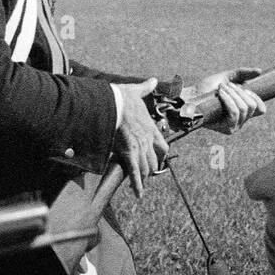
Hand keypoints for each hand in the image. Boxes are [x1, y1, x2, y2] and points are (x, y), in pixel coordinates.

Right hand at [111, 78, 168, 196]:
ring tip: (139, 186)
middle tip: (145, 175)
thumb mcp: (137, 91)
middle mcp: (148, 139)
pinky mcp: (129, 153)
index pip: (163, 146)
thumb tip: (152, 80)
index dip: (160, 155)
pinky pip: (135, 172)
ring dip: (142, 178)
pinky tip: (137, 194)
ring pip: (145, 168)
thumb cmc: (122, 97)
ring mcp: (139, 147)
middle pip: (155, 161)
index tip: (158, 160)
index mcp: (150, 127)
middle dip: (150, 169)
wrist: (111, 103)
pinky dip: (137, 185)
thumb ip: (146, 88)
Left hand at [184, 68, 265, 133]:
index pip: (261, 110)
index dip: (256, 97)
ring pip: (244, 108)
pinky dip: (228, 100)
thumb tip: (260, 71)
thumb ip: (243, 74)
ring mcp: (234, 127)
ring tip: (222, 89)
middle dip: (240, 92)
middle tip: (227, 86)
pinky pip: (234, 112)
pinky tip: (220, 94)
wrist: (191, 97)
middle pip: (252, 106)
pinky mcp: (227, 129)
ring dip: (233, 94)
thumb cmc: (206, 89)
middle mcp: (240, 121)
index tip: (245, 88)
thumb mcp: (227, 78)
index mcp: (242, 111)